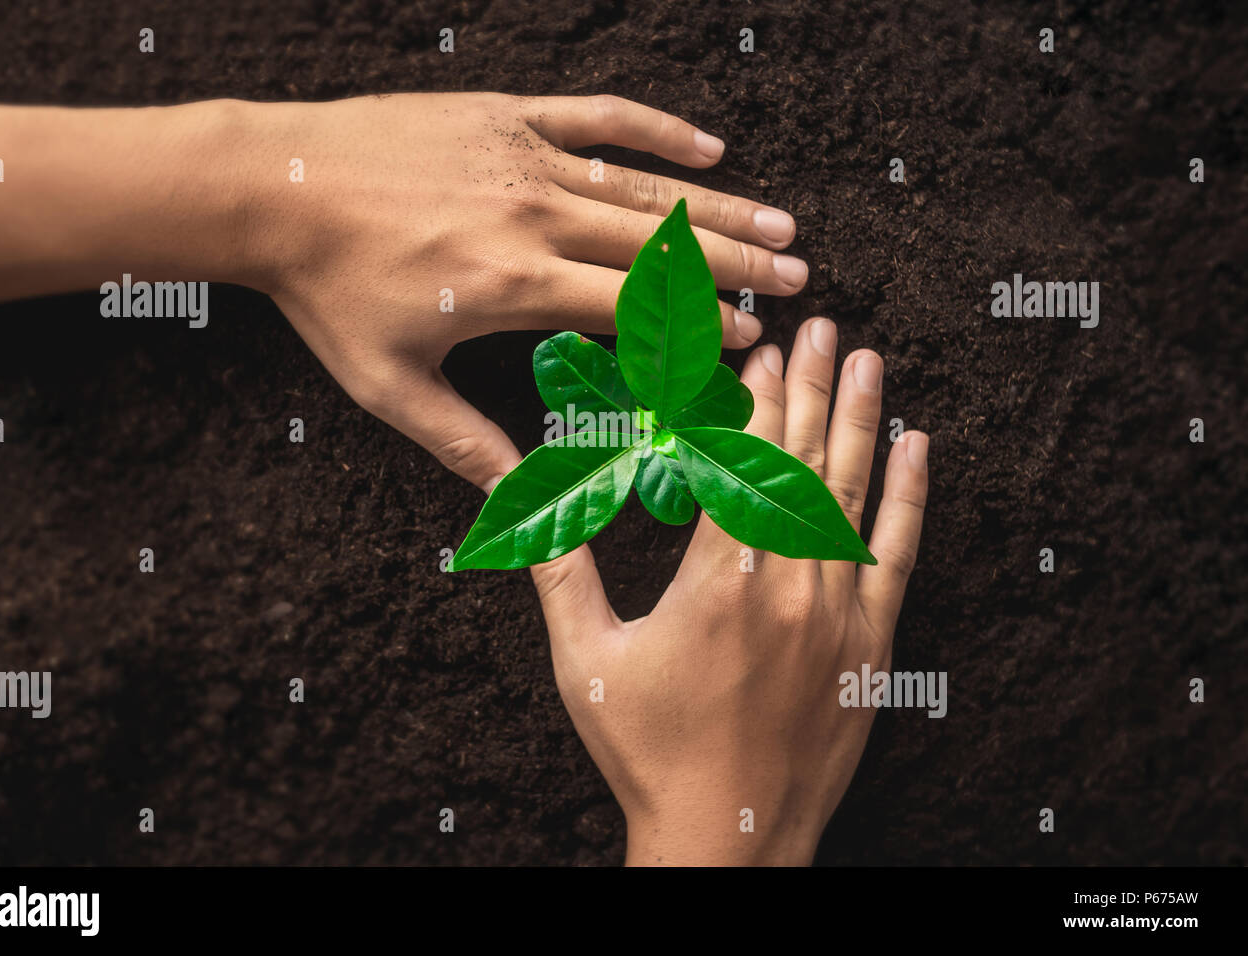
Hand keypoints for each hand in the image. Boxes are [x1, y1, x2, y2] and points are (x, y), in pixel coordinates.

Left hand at [242, 93, 807, 489]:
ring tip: (782, 222)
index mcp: (516, 287)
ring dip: (720, 204)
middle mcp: (535, 218)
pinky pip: (597, 114)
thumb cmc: (329, 292)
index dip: (700, 325)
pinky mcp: (506, 114)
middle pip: (660, 244)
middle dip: (738, 264)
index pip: (635, 309)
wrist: (272, 187)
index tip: (753, 338)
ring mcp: (524, 158)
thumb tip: (517, 501)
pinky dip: (657, 127)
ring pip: (643, 185)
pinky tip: (708, 143)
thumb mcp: (391, 384)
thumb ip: (464, 442)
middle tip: (800, 277)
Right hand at [528, 318, 928, 864]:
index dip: (750, 397)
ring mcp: (839, 609)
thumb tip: (525, 503)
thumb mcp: (585, 659)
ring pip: (853, 491)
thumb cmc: (648, 751)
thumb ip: (560, 572)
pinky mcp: (872, 643)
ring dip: (861, 419)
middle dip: (809, 385)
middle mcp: (788, 578)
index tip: (754, 349)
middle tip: (817, 325)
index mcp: (718, 574)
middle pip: (802, 458)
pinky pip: (898, 551)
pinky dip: (908, 495)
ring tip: (866, 358)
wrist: (726, 837)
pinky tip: (917, 446)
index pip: (740, 457)